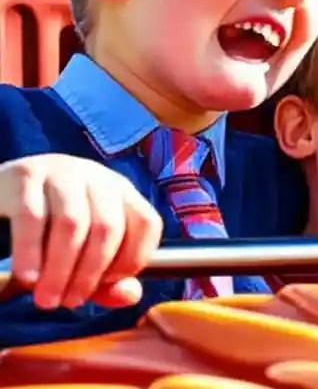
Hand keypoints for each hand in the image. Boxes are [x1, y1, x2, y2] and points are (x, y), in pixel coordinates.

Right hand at [0, 154, 162, 309]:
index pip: (146, 223)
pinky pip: (31, 217)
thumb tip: (129, 296)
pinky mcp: (25, 175)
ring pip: (72, 223)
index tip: (105, 286)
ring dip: (60, 269)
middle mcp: (98, 177)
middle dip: (89, 274)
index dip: (131, 261)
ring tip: (46, 298)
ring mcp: (62, 172)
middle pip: (107, 227)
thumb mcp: (85, 250)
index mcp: (122, 192)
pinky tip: (28, 277)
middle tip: (68, 302)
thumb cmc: (50, 228)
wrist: (4, 194)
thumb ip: (108, 278)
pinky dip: (31, 252)